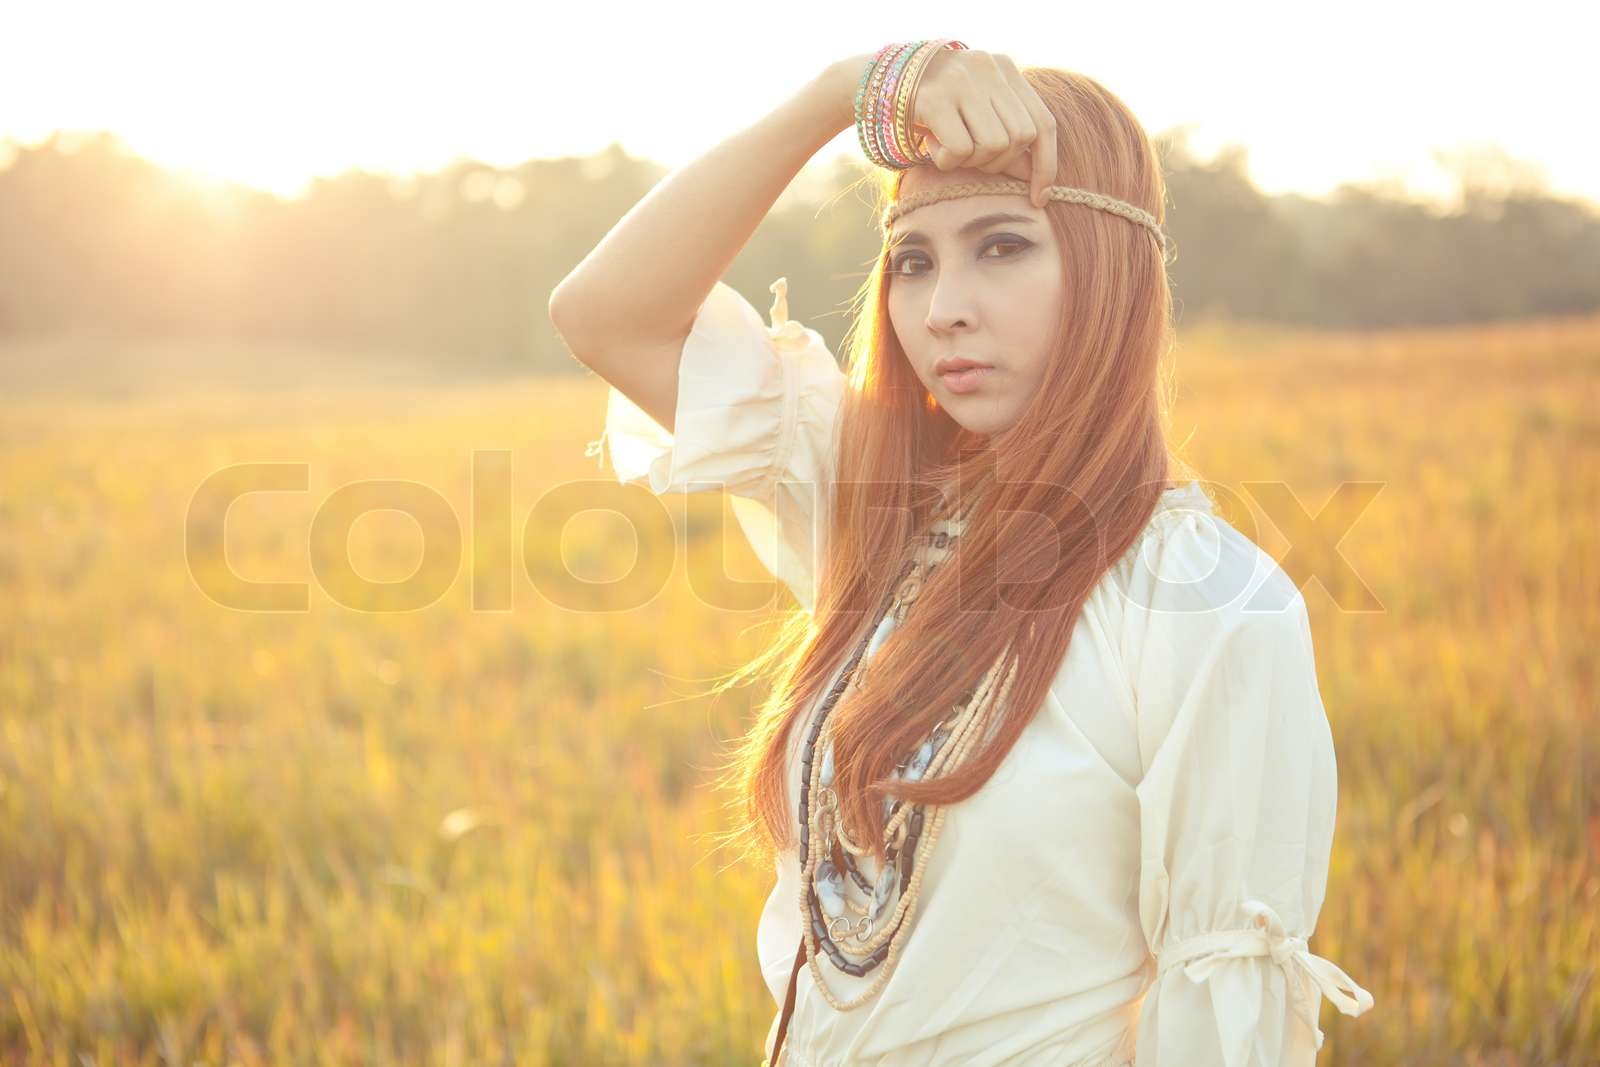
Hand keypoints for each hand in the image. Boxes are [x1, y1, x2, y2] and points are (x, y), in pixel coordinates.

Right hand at [908, 49, 1058, 207]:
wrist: (880, 82)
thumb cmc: (936, 106)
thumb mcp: (975, 114)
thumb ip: (1005, 135)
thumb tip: (1032, 177)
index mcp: (1005, 68)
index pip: (1043, 122)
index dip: (1046, 164)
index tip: (1039, 196)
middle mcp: (988, 68)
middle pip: (1020, 137)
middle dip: (999, 162)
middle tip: (970, 157)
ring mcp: (961, 80)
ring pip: (993, 145)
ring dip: (971, 161)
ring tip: (948, 147)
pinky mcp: (934, 98)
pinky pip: (960, 150)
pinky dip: (946, 160)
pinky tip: (931, 144)